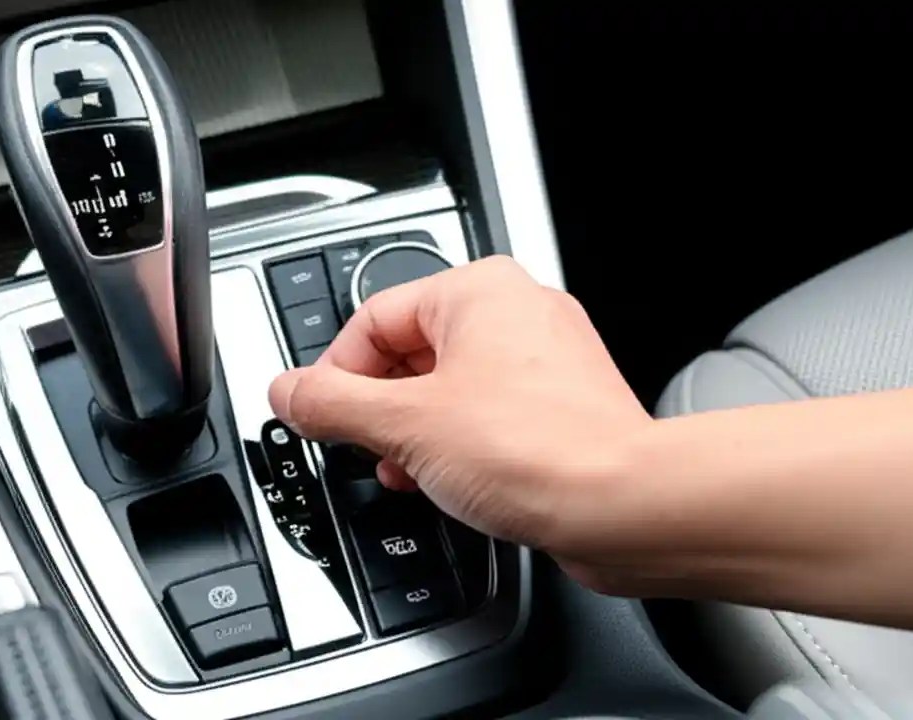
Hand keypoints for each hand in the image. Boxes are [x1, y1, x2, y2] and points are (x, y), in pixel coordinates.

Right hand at [268, 256, 652, 581]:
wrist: (622, 505)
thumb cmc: (538, 450)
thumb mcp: (404, 426)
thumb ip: (332, 405)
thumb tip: (289, 392)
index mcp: (478, 290)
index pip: (372, 318)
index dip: (334, 373)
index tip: (317, 414)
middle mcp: (518, 311)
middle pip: (410, 350)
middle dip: (378, 408)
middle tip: (363, 446)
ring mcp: (545, 358)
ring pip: (450, 385)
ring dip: (414, 430)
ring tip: (406, 469)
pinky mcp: (562, 403)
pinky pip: (488, 412)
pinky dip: (457, 442)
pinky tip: (449, 479)